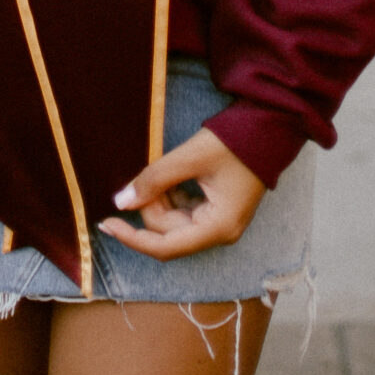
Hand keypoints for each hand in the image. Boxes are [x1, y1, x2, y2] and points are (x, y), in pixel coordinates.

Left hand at [96, 128, 264, 259]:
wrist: (268, 127)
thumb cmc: (233, 142)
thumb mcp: (189, 158)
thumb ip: (154, 179)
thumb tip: (121, 201)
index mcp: (218, 227)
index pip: (165, 246)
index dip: (133, 237)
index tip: (106, 224)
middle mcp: (220, 232)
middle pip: (169, 232)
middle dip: (150, 205)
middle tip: (144, 175)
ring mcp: (220, 222)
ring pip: (174, 222)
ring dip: (160, 199)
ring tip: (161, 171)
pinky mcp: (217, 210)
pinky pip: (184, 211)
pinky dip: (171, 195)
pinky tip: (169, 176)